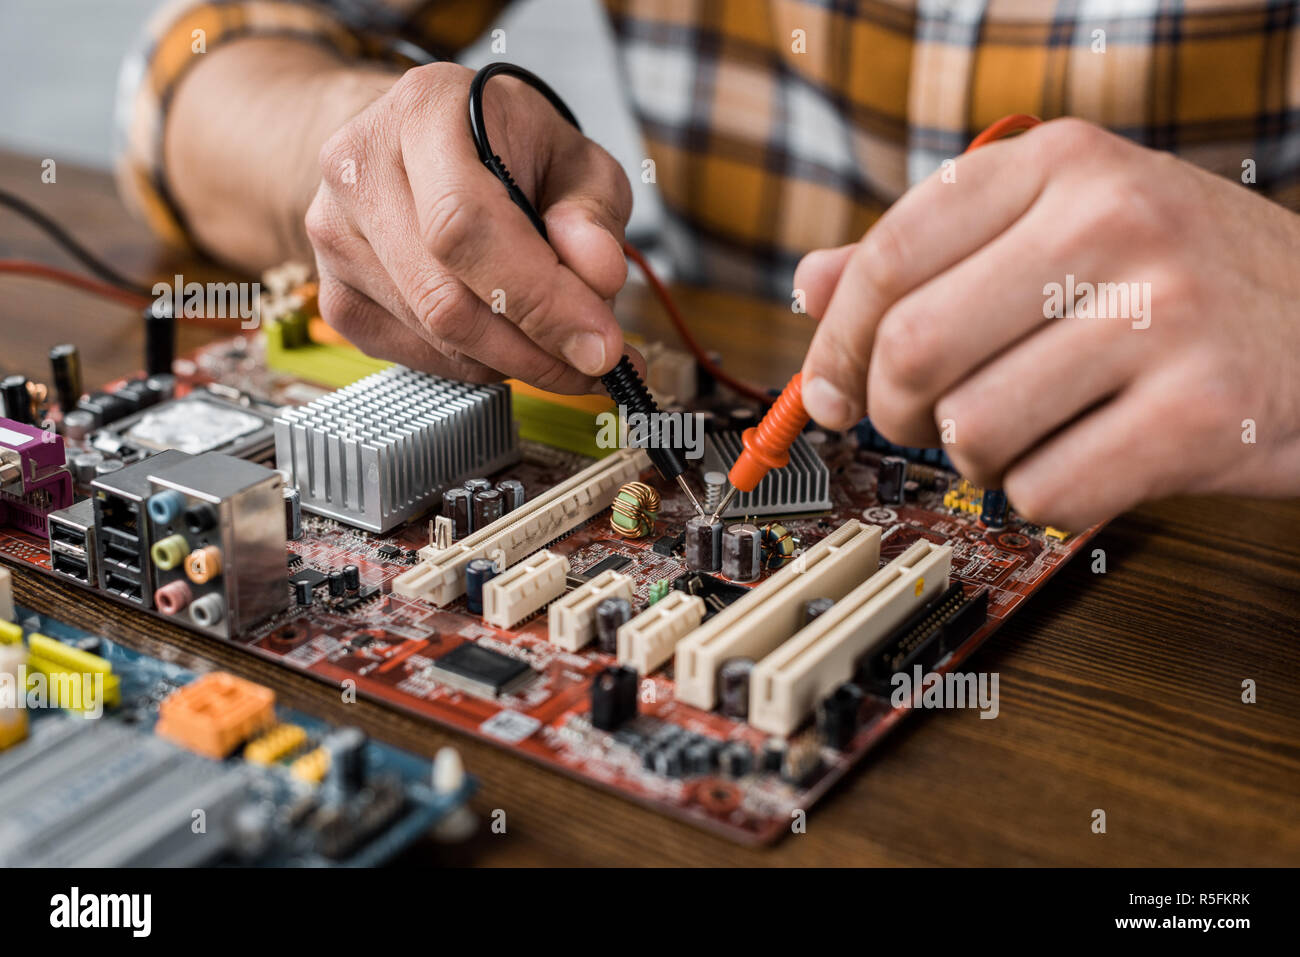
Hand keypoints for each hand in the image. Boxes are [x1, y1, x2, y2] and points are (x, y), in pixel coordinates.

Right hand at [305, 62, 634, 390]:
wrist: (423, 146)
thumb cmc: (506, 146)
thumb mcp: (573, 158)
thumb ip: (592, 212)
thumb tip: (598, 276)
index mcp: (422, 113)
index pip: (466, 223)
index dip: (538, 297)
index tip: (601, 345)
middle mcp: (361, 171)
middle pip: (445, 297)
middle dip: (535, 348)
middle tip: (595, 363)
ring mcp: (335, 237)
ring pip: (435, 336)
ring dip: (514, 359)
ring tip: (561, 345)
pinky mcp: (334, 294)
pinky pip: (416, 356)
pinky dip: (476, 363)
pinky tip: (507, 339)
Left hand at [797, 118, 1299, 528]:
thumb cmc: (1190, 279)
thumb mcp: (1069, 224)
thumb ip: (938, 250)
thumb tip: (812, 285)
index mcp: (1062, 164)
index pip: (889, 255)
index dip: (835, 340)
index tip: (830, 389)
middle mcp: (1111, 223)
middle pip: (912, 346)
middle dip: (890, 410)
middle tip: (913, 424)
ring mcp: (1163, 317)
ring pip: (970, 428)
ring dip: (976, 456)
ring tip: (1024, 432)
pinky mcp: (1200, 412)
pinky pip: (1044, 488)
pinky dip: (1043, 495)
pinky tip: (1085, 461)